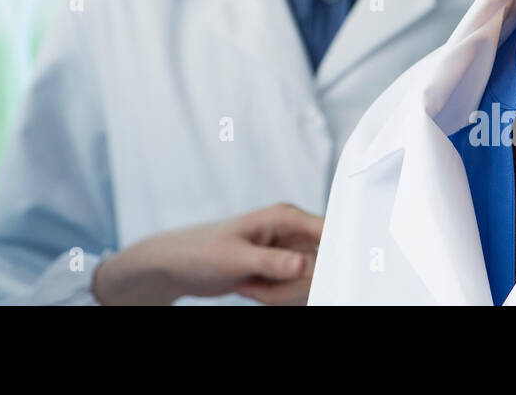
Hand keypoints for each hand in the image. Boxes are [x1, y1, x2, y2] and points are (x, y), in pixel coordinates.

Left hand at [92, 202, 323, 304]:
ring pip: (307, 285)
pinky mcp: (283, 272)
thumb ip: (271, 262)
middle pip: (321, 268)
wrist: (179, 266)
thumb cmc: (201, 251)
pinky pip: (294, 294)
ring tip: (249, 285)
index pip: (330, 232)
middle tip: (257, 285)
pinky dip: (274, 299)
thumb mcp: (235, 257)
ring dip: (280, 295)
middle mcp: (293, 233)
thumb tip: (305, 265)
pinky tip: (250, 289)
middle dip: (291, 286)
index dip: (337, 255)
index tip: (323, 278)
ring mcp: (290, 254)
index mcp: (286, 217)